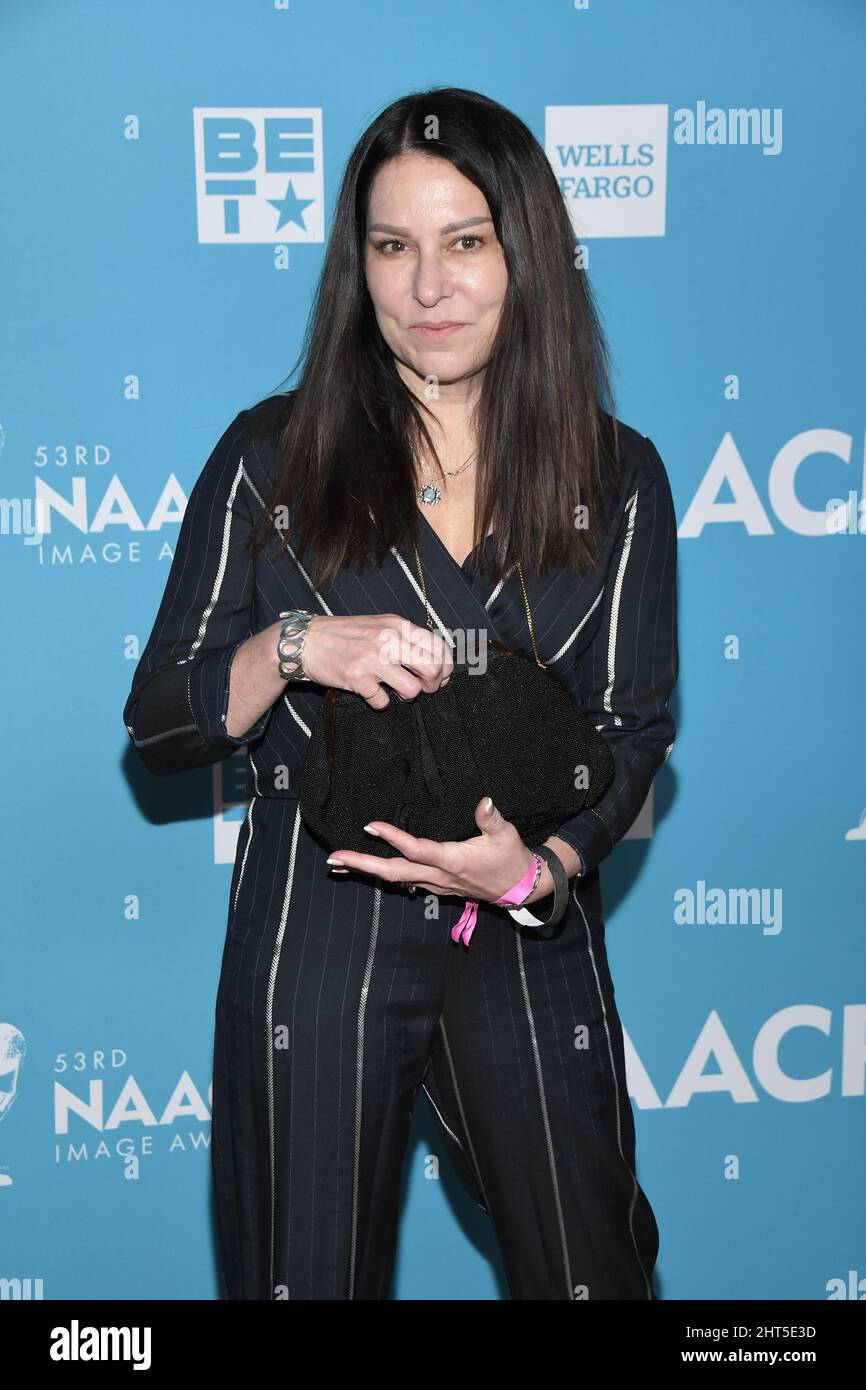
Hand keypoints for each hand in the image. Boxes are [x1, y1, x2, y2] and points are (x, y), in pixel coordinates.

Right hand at [301, 613, 453, 709]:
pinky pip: (384, 701)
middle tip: (424, 688)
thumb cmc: (345, 635)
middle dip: (434, 684)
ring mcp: (373, 659)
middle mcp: (388, 639)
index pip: (439, 646)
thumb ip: (405, 638)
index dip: (446, 667)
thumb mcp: (379, 625)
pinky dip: (381, 702)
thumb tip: (434, 660)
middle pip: (433, 668)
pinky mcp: (357, 679)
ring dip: (408, 696)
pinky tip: (373, 692)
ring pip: (413, 689)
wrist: (307, 641)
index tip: (441, 676)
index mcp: (397, 625)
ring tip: (395, 690)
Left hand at [326, 796, 535, 901]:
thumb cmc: (511, 858)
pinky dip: (383, 875)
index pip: (417, 849)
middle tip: (334, 858)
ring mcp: (435, 883)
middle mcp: (439, 875)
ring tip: (339, 864)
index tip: (370, 826)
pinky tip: (368, 870)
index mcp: (453, 860)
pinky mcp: (436, 885)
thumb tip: (484, 801)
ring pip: (395, 879)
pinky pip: (404, 881)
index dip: (393, 838)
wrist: (519, 887)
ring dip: (366, 871)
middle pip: (394, 872)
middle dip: (363, 865)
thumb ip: (491, 818)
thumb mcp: (506, 835)